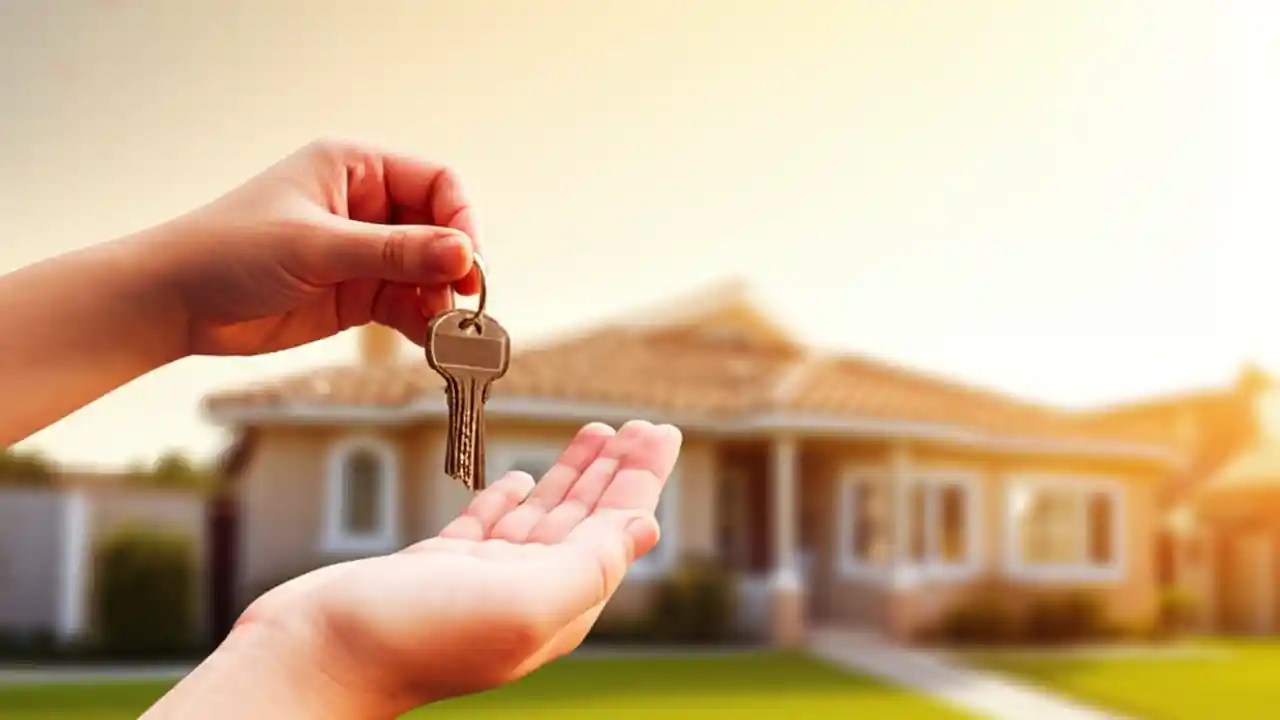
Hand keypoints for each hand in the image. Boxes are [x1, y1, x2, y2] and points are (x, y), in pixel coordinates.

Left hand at [141, 138, 481, 355]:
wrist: (175, 303)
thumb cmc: (230, 251)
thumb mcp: (318, 247)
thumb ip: (394, 253)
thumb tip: (463, 253)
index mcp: (356, 168)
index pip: (436, 182)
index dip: (460, 219)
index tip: (467, 261)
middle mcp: (366, 207)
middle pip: (439, 230)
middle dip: (453, 266)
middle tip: (461, 302)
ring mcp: (363, 253)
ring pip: (427, 273)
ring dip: (440, 300)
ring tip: (442, 329)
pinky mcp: (356, 294)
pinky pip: (407, 305)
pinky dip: (422, 322)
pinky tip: (427, 340)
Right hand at [144, 421, 681, 718]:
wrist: (313, 655)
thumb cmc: (413, 637)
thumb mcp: (521, 602)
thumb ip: (589, 564)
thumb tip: (646, 527)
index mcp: (556, 604)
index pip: (616, 530)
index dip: (641, 479)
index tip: (660, 432)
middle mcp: (525, 594)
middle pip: (587, 520)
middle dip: (616, 472)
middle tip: (639, 426)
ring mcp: (478, 582)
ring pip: (541, 517)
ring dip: (571, 475)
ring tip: (596, 435)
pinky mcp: (434, 569)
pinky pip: (487, 526)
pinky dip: (508, 497)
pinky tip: (521, 478)